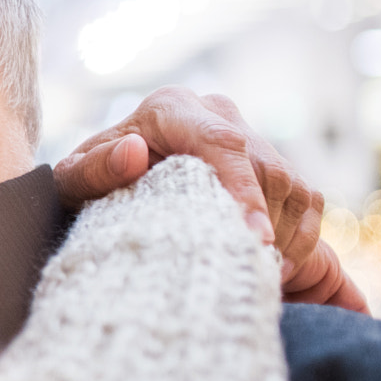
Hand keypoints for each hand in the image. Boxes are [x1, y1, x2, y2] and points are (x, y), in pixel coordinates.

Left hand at [54, 87, 368, 311]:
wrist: (108, 186)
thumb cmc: (89, 187)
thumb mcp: (74, 183)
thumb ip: (92, 169)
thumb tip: (132, 151)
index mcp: (171, 109)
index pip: (222, 143)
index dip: (242, 190)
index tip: (252, 237)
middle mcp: (216, 114)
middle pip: (264, 169)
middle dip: (260, 224)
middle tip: (245, 269)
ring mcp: (250, 136)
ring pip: (290, 187)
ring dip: (277, 236)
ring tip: (249, 272)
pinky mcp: (273, 164)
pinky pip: (307, 203)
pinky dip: (297, 239)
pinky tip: (269, 267)